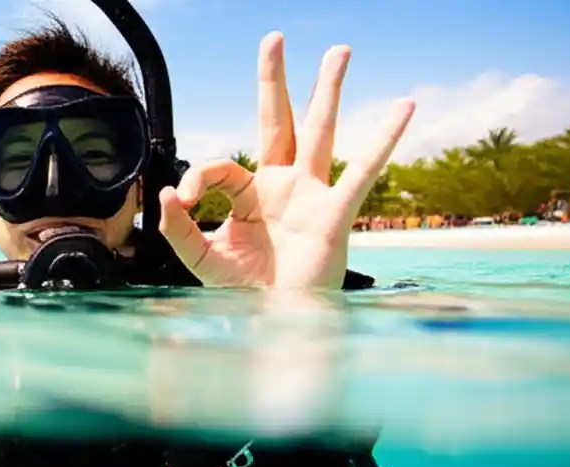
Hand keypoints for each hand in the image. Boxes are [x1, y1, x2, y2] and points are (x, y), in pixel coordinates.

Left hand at [158, 31, 415, 288]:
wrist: (275, 325)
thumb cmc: (244, 294)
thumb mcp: (201, 258)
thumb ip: (179, 227)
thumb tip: (166, 193)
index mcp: (250, 196)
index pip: (222, 165)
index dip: (199, 175)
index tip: (183, 200)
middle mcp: (283, 188)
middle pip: (280, 123)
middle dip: (275, 82)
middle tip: (274, 39)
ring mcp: (311, 197)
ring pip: (320, 133)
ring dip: (328, 91)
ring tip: (339, 52)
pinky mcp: (335, 215)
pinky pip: (364, 172)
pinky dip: (384, 140)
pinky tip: (404, 107)